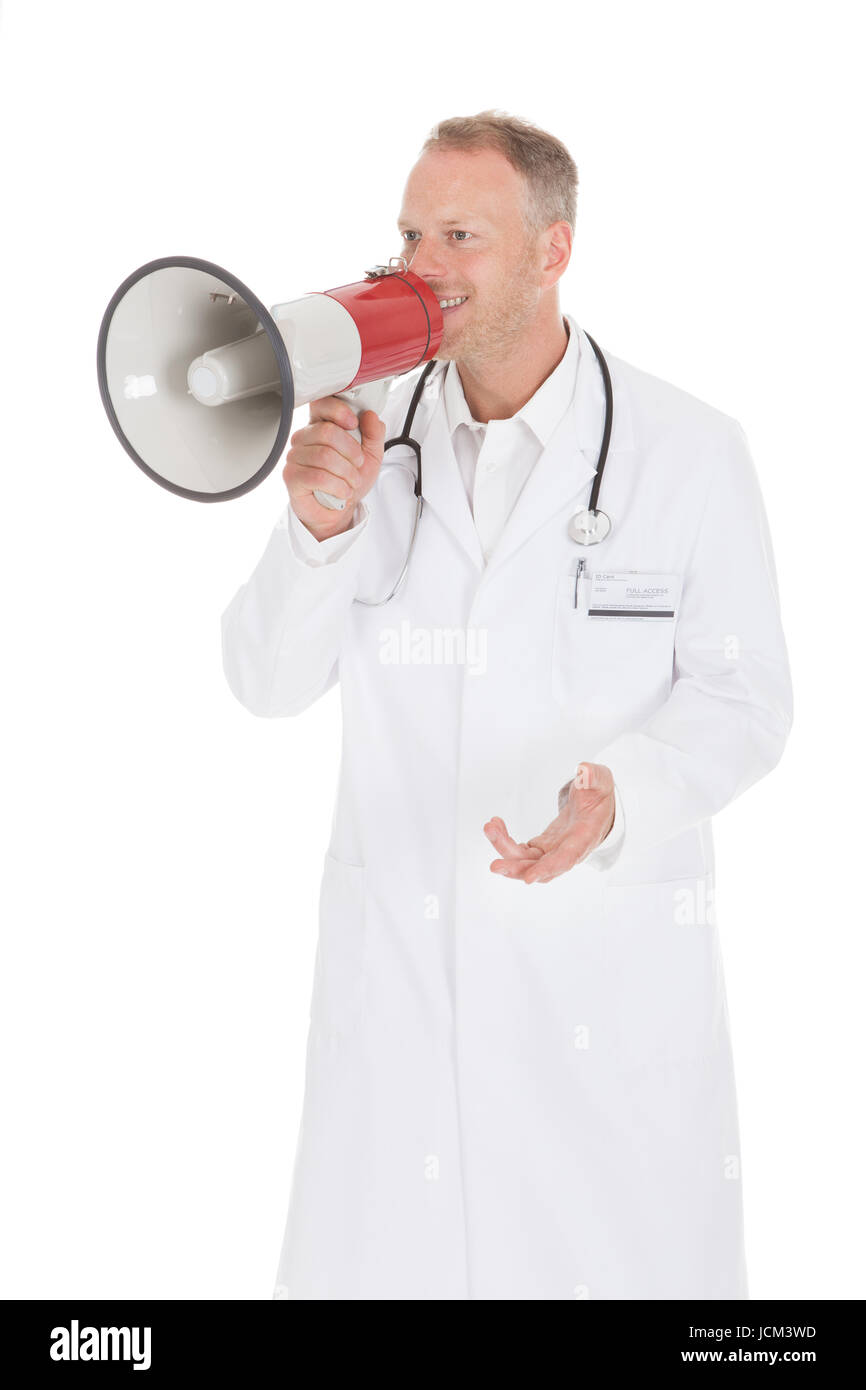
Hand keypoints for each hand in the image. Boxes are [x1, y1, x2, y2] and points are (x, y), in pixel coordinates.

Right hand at [282, 396, 385, 541]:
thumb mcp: (371, 456)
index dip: (338, 411)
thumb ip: (374, 434)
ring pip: (325, 456)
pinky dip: (338, 486)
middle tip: (357, 464)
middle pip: (327, 432)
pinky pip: (318, 477)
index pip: (321, 405)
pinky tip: (342, 491)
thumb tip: (371, 416)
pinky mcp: (292, 477)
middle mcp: (304, 438)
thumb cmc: (348, 481)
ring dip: (347, 473)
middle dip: (351, 451)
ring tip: (350, 482)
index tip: (353, 423)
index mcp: (320, 426)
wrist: (337, 511)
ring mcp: (295, 457)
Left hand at [483, 762, 615, 883]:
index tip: (529, 878)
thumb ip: (593, 777)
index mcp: (584, 837)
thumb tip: (585, 771)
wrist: (597, 806)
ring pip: (527, 860)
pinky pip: (521, 850)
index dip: (548, 868)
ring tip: (490, 827)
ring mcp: (553, 850)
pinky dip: (505, 841)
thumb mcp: (600, 781)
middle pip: (540, 866)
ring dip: (505, 849)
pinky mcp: (542, 846)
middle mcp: (568, 850)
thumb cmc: (598, 795)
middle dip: (517, 868)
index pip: (567, 858)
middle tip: (495, 865)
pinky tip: (495, 826)